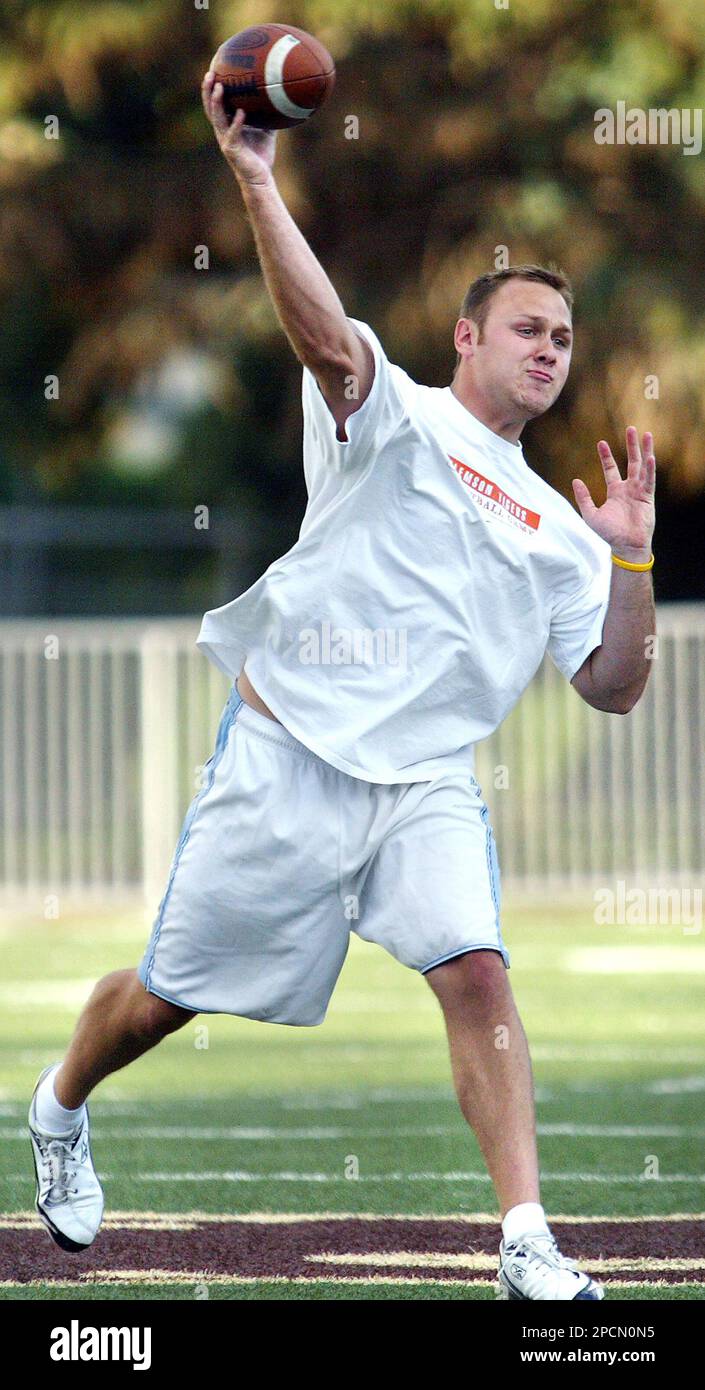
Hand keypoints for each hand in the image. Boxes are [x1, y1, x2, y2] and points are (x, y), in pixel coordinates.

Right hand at [201, 70, 276, 186]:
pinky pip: (233, 133)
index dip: (212, 89)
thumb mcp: (266, 130)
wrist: (261, 178)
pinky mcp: (231, 150)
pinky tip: (240, 112)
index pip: (216, 104)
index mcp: (227, 125)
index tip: (213, 70)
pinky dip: (236, 123)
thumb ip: (267, 115)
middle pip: (210, 107)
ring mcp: (225, 140)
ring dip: (216, 102)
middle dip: (207, 91)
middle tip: (209, 73)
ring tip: (219, 87)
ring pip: (216, 118)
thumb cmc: (261, 155)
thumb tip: (280, 98)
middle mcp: (222, 131)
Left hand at [572, 426, 655, 560]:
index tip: (601, 442)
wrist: (625, 546)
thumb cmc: (609, 533)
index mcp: (615, 491)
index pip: (611, 469)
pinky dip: (650, 469)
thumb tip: (575, 480)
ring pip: (643, 466)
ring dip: (645, 450)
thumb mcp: (590, 515)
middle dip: (631, 445)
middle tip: (630, 428)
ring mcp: (639, 491)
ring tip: (646, 434)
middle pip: (631, 461)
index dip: (606, 456)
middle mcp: (628, 488)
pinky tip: (650, 456)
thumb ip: (583, 498)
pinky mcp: (648, 497)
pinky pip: (649, 480)